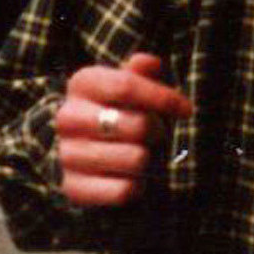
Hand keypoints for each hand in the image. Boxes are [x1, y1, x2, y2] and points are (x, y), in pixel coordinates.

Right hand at [55, 52, 193, 207]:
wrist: (77, 149)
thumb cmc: (116, 109)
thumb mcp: (126, 84)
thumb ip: (140, 73)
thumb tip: (150, 63)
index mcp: (82, 83)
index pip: (127, 87)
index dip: (164, 98)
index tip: (186, 109)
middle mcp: (68, 117)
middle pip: (139, 125)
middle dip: (158, 131)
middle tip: (155, 133)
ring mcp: (67, 154)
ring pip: (136, 159)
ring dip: (149, 159)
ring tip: (140, 153)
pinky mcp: (72, 188)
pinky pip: (124, 190)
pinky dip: (137, 186)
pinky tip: (130, 177)